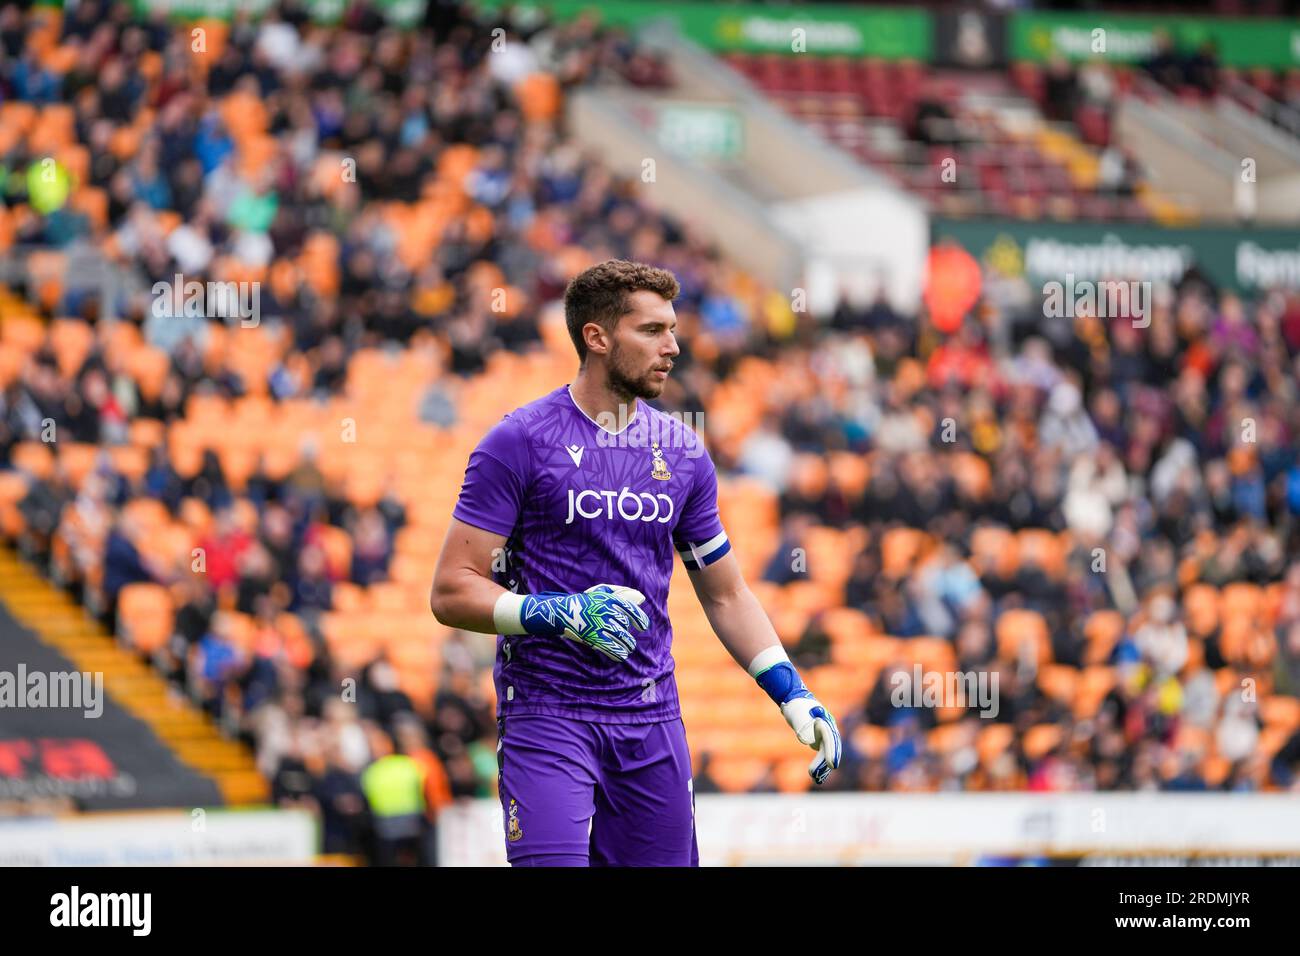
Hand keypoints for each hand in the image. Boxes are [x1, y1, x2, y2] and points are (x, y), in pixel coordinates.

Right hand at [521, 584, 649, 662]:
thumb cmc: (584, 602)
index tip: (643, 627)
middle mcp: (604, 610)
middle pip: (624, 625)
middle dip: (628, 635)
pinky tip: (621, 655)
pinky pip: (610, 646)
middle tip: (630, 641)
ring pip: (621, 636)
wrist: (560, 613)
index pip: (630, 608)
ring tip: (628, 648)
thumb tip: (642, 598)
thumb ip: (622, 593)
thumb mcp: (601, 593)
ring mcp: (598, 624)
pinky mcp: (592, 637)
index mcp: (608, 599)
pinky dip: (618, 652)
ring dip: (627, 645)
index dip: (640, 618)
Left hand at [780, 694, 841, 784]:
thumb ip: (802, 726)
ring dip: (822, 767)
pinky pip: (823, 755)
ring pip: (827, 753)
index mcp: (825, 720)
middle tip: (820, 774)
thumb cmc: (795, 706)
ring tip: (816, 779)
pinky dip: (820, 765)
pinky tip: (817, 778)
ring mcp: (826, 735)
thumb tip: (808, 741)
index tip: (831, 765)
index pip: (830, 737)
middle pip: (831, 746)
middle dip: (827, 761)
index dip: (831, 751)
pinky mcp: (820, 741)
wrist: (794, 701)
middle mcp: (829, 728)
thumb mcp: (797, 714)